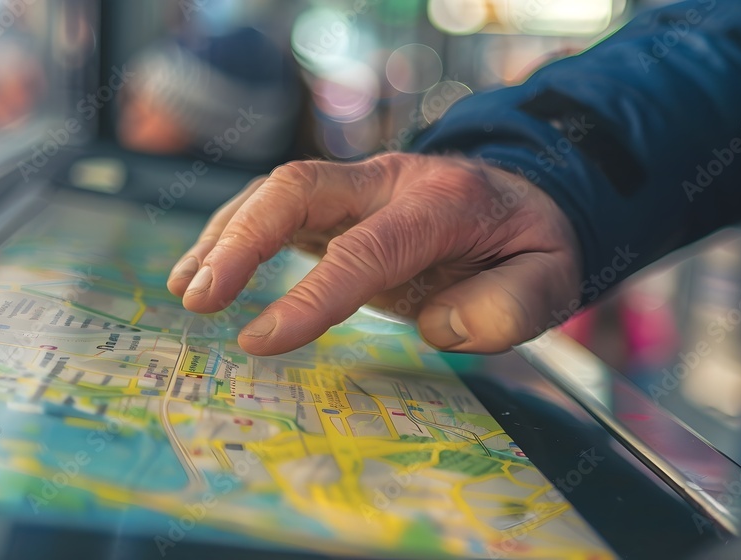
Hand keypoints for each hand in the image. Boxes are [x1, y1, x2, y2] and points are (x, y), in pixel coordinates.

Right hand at [167, 153, 581, 354]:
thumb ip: (508, 306)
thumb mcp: (551, 278)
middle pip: (302, 187)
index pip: (368, 247)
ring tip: (188, 291)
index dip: (313, 294)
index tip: (261, 341)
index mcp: (444, 203)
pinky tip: (204, 271)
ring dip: (227, 235)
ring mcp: (362, 184)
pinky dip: (235, 233)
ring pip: (280, 189)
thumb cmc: (531, 244)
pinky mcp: (342, 199)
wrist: (523, 196)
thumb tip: (438, 327)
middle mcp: (393, 182)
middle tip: (201, 298)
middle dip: (244, 239)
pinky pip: (279, 205)